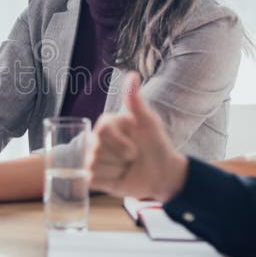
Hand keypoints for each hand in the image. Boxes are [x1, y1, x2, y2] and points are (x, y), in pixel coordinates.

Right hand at [87, 72, 187, 202]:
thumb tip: (132, 75)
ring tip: (126, 167)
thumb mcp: (149, 123)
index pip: (101, 132)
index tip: (135, 146)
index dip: (121, 144)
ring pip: (95, 166)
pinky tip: (119, 177)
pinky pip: (93, 179)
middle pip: (97, 150)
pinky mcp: (94, 177)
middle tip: (132, 157)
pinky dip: (109, 181)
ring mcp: (93, 158)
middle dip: (121, 158)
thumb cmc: (156, 145)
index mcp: (106, 123)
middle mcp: (96, 139)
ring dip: (117, 170)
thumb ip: (135, 101)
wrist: (163, 174)